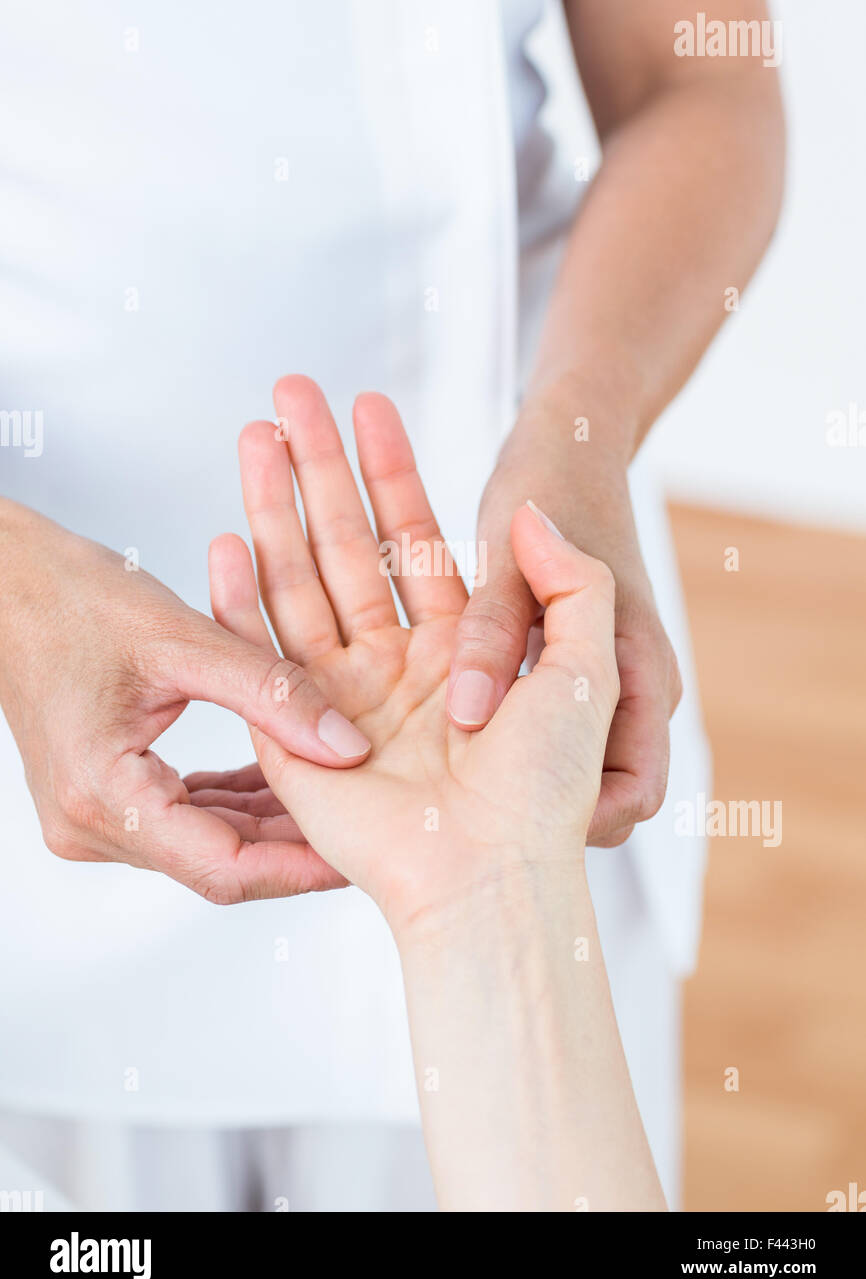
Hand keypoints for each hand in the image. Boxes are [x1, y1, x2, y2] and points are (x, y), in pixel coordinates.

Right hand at [0, 498, 370, 902]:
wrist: (10, 584)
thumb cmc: (74, 599)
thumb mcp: (188, 640)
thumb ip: (275, 694)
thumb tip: (350, 749)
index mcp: (105, 796)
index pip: (224, 868)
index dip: (302, 867)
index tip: (362, 856)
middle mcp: (92, 824)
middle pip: (220, 862)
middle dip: (298, 843)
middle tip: (372, 820)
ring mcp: (95, 816)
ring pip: (208, 842)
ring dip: (273, 820)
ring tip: (343, 793)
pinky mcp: (106, 796)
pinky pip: (187, 816)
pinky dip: (237, 799)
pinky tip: (285, 771)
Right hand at [206, 377, 618, 933]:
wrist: (492, 877)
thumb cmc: (548, 785)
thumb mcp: (590, 666)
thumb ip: (571, 580)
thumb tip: (528, 514)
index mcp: (458, 648)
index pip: (415, 539)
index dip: (392, 471)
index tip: (368, 405)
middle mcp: (394, 667)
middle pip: (347, 547)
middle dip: (320, 469)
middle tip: (292, 394)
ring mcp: (341, 699)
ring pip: (299, 583)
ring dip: (274, 509)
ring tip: (255, 435)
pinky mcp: (297, 738)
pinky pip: (261, 656)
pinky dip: (239, 598)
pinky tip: (226, 534)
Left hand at [446, 396, 680, 847]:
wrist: (570, 440)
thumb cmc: (550, 485)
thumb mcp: (512, 556)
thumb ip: (495, 630)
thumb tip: (474, 712)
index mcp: (641, 675)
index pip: (627, 801)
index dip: (569, 833)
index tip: (493, 835)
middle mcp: (630, 694)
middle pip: (592, 799)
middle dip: (525, 820)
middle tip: (447, 837)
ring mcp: (600, 685)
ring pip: (555, 765)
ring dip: (502, 778)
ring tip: (426, 797)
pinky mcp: (560, 671)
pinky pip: (526, 723)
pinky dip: (488, 735)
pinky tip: (424, 740)